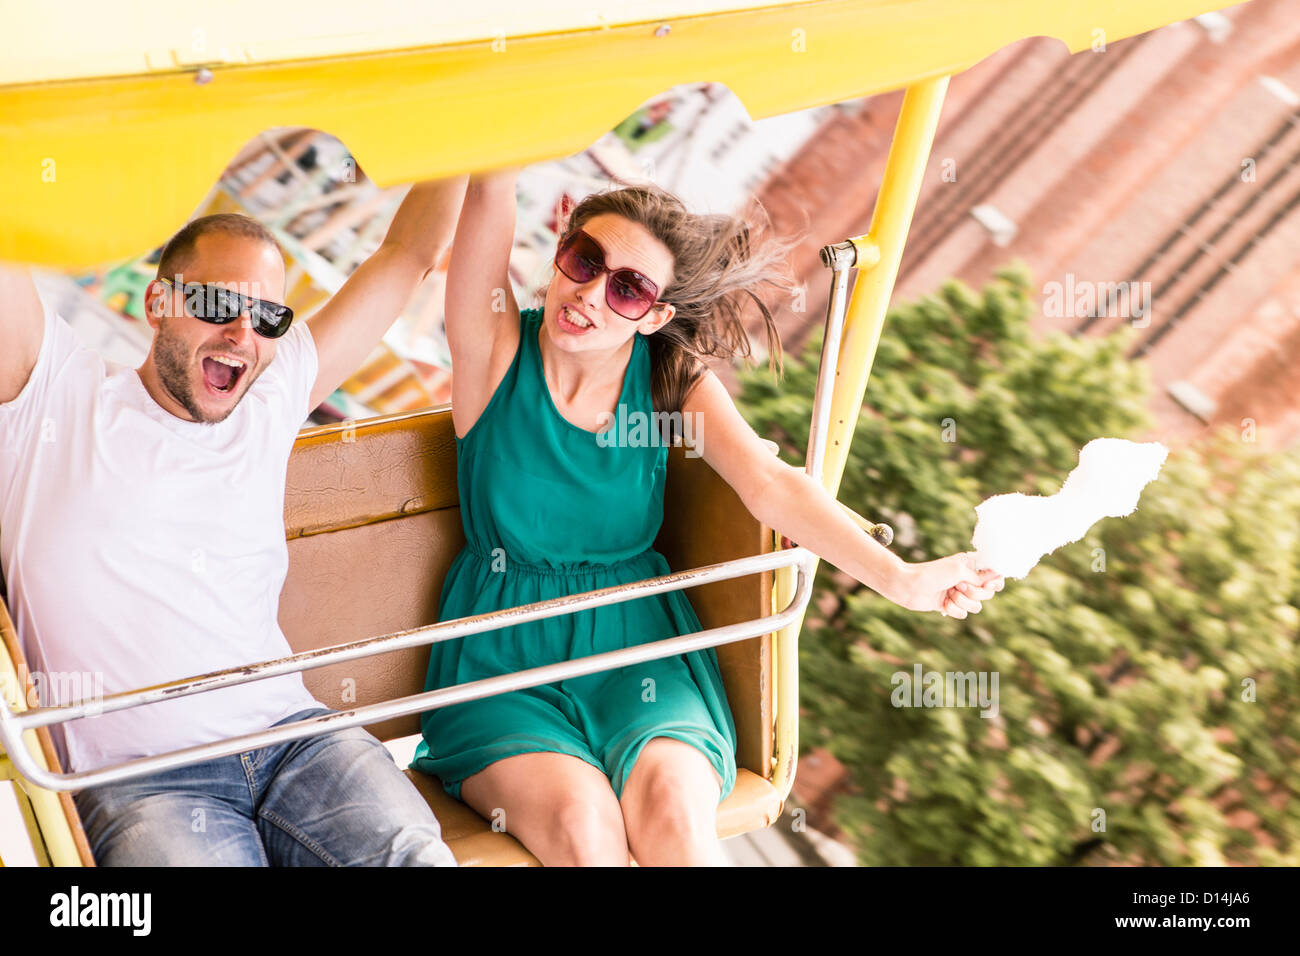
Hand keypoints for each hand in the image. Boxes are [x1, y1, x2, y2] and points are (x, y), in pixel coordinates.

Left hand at [884, 551, 1004, 618]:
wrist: (909, 586)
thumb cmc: (932, 574)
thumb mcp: (959, 570)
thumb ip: (979, 576)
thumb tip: (995, 579)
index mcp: (970, 566)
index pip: (994, 575)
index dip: (995, 582)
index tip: (987, 584)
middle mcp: (967, 579)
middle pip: (988, 593)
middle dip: (974, 593)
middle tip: (958, 586)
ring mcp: (959, 593)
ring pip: (976, 606)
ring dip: (962, 602)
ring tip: (949, 594)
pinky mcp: (950, 605)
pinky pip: (963, 613)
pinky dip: (953, 609)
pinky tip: (942, 603)